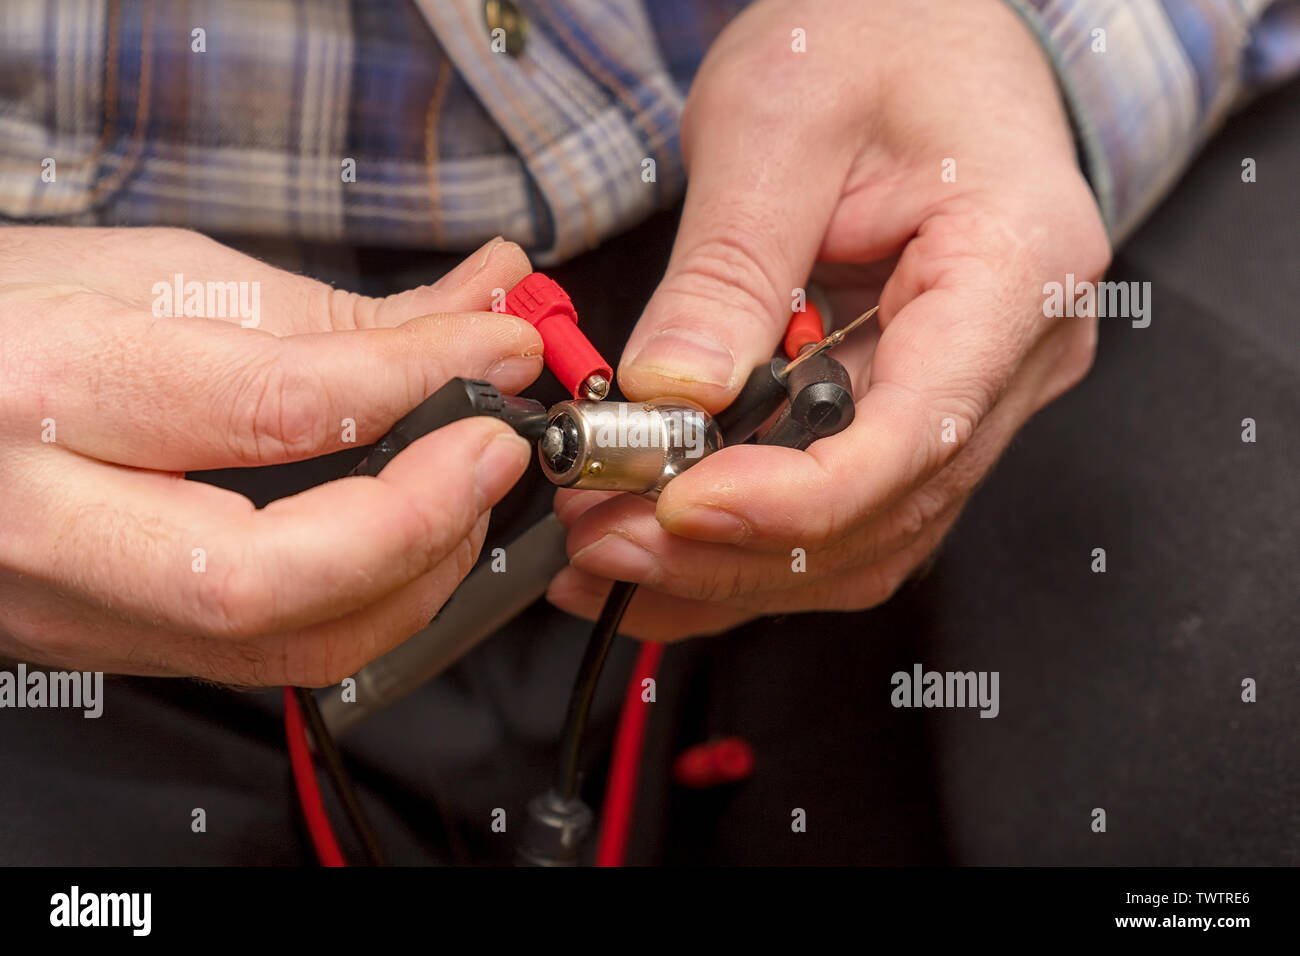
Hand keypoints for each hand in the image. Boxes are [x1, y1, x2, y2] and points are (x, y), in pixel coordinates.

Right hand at [0, 228, 541, 683]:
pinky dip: (367, 602)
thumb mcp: (157, 278)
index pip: (273, 407)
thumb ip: (332, 316)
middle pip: (267, 579)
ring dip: (414, 574)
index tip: (499, 349)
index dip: (420, 378)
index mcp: (49, 388)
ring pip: (283, 647)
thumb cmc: (4, 316)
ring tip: (459, 490)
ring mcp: (74, 606)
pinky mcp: (107, 645)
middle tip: (492, 450)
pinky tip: (402, 538)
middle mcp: (52, 522)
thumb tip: (478, 305)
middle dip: (420, 520)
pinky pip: (267, 656)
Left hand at [548, 0, 1110, 638]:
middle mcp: (1016, 353)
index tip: (676, 505)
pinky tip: (664, 548)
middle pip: (886, 508)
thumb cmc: (879, 33)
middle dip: (739, 546)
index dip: (793, 499)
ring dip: (736, 562)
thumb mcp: (778, 124)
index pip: (916, 434)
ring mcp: (976, 390)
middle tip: (608, 540)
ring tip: (613, 551)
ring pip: (865, 533)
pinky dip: (753, 541)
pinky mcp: (920, 405)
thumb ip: (727, 272)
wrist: (924, 25)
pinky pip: (845, 504)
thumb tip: (670, 399)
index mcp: (1018, 268)